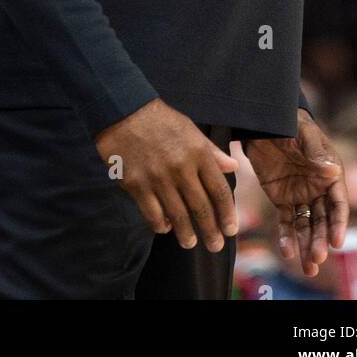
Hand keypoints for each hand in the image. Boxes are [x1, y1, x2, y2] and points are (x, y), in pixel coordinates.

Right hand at [94, 97, 239, 252]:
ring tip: (190, 243)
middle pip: (201, 208)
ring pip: (178, 216)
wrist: (123, 110)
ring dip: (186, 233)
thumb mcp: (190, 129)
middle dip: (211, 231)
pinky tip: (165, 228)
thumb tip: (233, 166)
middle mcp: (181, 167)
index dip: (227, 213)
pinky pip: (152, 213)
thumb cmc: (160, 119)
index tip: (231, 229)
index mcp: (198, 152)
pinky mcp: (137, 184)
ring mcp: (158, 178)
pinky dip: (161, 224)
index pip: (219, 190)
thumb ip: (211, 151)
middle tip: (215, 246)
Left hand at [242, 109, 348, 275]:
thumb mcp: (303, 134)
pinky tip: (287, 251)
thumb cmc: (290, 123)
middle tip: (317, 259)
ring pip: (307, 225)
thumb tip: (331, 171)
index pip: (338, 203)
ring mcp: (301, 195)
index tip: (337, 242)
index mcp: (331, 174)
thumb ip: (315, 153)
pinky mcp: (282, 199)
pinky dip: (287, 236)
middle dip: (321, 240)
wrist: (264, 122)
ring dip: (307, 245)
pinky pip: (286, 221)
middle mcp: (318, 188)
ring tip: (308, 268)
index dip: (339, 223)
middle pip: (323, 220)